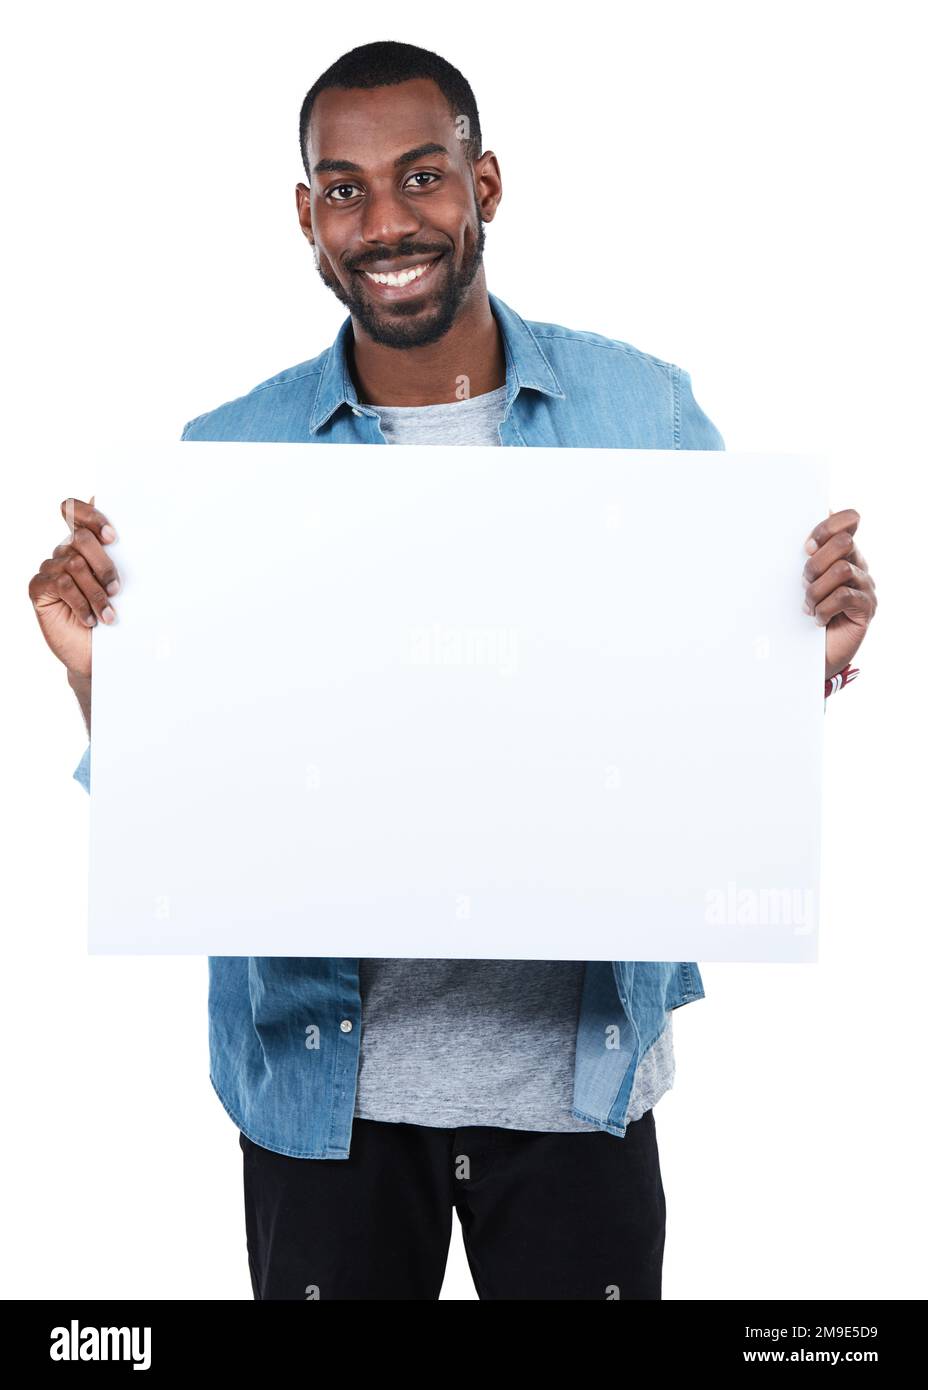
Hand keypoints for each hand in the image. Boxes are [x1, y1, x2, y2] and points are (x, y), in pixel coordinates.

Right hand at [28, 496, 119, 679]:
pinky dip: (80, 603)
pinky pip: (61, 584)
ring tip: (108, 615)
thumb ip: (125, 561)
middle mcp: (65, 551)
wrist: (96, 654)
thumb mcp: (124, 589)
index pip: (75, 510)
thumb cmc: (114, 618)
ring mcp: (50, 568)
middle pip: (81, 537)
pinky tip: (90, 619)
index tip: (112, 537)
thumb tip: (149, 534)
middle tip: (117, 589)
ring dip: (96, 592)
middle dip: (104, 564)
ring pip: (74, 563)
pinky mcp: (39, 587)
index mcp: (85, 544)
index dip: (91, 516)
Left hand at [802, 507, 875, 679]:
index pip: (848, 521)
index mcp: (842, 552)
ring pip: (842, 569)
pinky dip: (824, 608)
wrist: (809, 653)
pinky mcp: (867, 608)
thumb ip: (803, 558)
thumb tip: (798, 537)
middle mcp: (858, 565)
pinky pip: (844, 596)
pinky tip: (818, 619)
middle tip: (804, 582)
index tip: (806, 546)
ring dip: (817, 589)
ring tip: (809, 605)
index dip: (827, 527)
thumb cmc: (802, 613)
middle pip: (843, 542)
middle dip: (815, 562)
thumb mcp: (800, 582)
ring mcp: (865, 586)